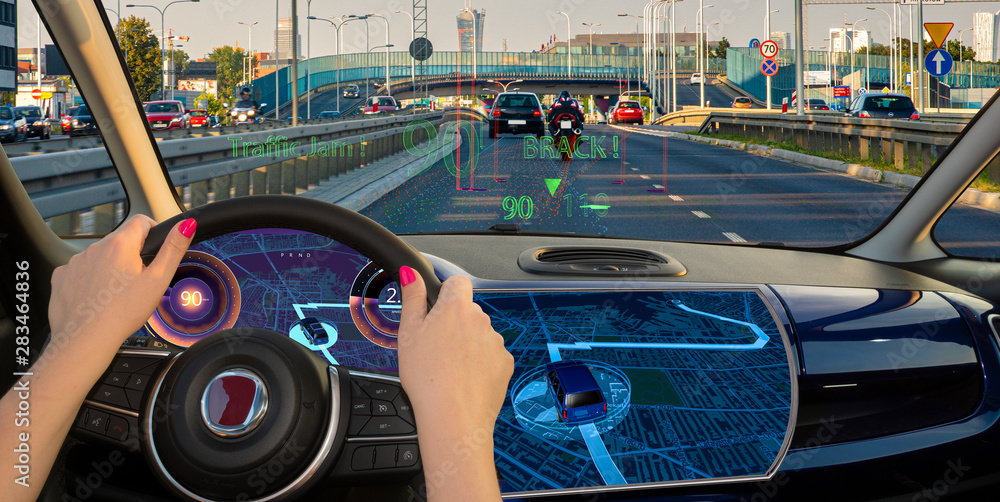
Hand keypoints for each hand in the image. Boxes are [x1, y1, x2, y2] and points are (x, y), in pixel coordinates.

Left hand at [47, 215, 195, 355]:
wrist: (85, 340)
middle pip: (120, 241)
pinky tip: (97, 297)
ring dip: (109, 266)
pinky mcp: (62, 276)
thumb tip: (186, 225)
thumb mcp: (158, 280)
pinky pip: (81, 270)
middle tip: (138, 282)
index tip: (154, 253)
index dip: (153, 232)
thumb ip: (173, 249)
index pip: (141, 221)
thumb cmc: (123, 313)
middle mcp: (95, 248)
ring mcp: (75, 262)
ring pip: (100, 256)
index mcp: (120, 245)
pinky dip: (90, 279)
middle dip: (131, 255)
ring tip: (116, 293)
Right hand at [397, 267, 512, 500]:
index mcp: (456, 308)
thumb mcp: (408, 333)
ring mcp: (496, 342)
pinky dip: (480, 363)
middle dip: (454, 323)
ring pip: (479, 334)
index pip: (457, 282)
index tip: (436, 310)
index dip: (445, 293)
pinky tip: (464, 378)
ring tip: (448, 368)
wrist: (453, 417)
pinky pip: (491, 355)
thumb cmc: (427, 378)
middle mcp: (481, 320)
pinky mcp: (505, 363)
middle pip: (467, 311)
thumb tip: (412, 274)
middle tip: (435, 348)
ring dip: (467, 344)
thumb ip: (412, 298)